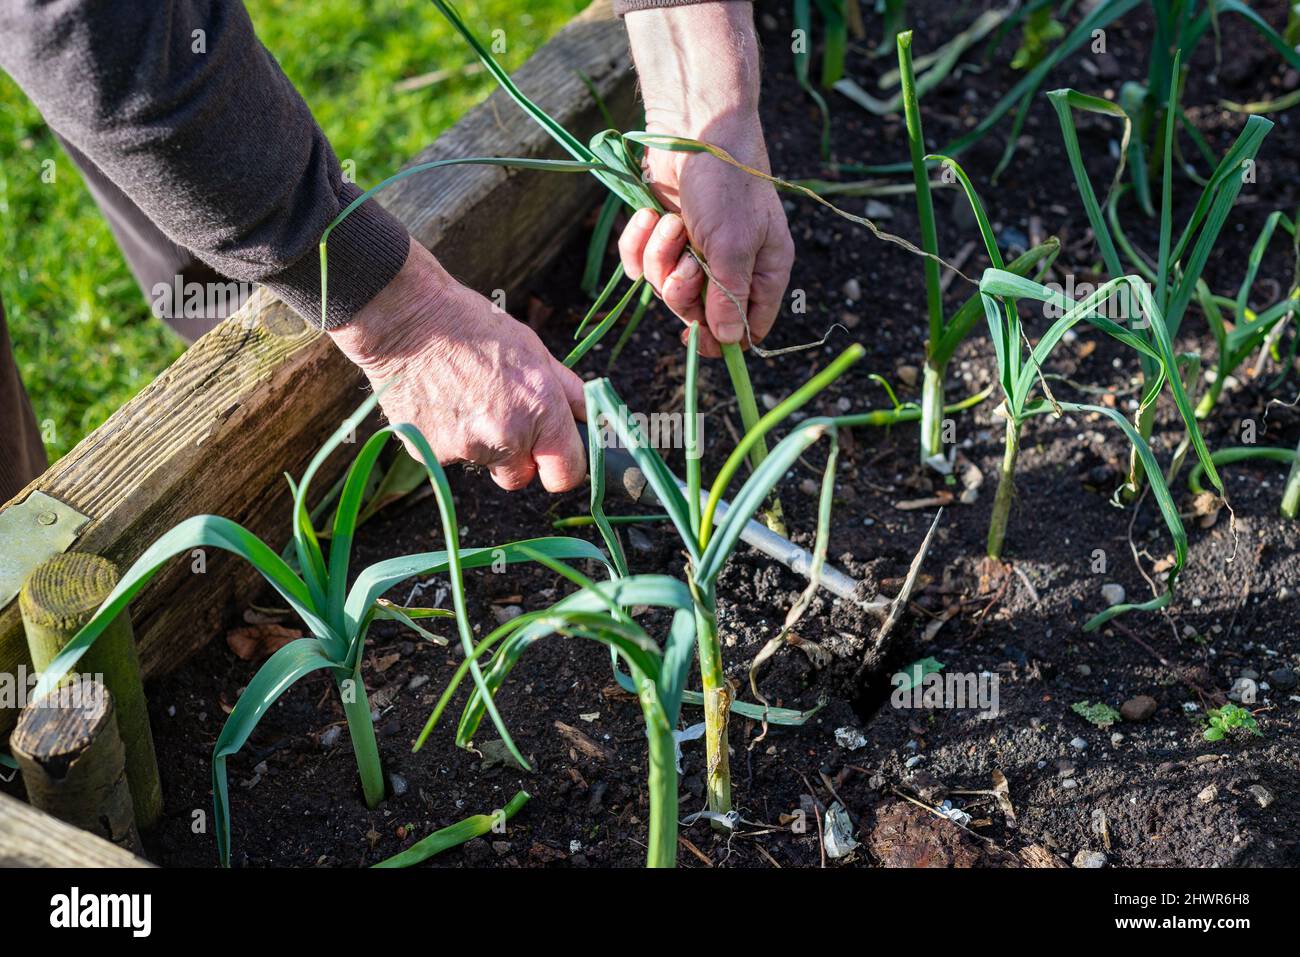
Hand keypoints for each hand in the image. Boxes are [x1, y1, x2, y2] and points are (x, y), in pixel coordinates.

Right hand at [329, 238, 587, 491]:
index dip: (562, 468)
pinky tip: (440, 400)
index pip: (566, 474)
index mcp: (541, 409)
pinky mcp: (430, 452)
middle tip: (502, 419)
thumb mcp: (533, 349)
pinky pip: (448, 457)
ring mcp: (466, 448)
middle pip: (521, 478)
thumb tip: (594, 420)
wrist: (406, 318)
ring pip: (484, 465)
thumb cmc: (473, 327)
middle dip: (518, 459)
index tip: (554, 458)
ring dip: (481, 444)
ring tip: (465, 397)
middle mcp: (507, 436)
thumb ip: (568, 392)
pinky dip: (448, 437)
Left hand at [620, 3, 793, 357]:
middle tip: (687, 263)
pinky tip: (648, 217)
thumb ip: (728, 298)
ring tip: (671, 224)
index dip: (723, 338)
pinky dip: (638, 242)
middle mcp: (732, 264)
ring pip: (665, 284)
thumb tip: (730, 342)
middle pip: (699, 312)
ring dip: (661, 255)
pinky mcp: (663, 232)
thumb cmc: (725, 183)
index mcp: (764, 271)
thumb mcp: (732, 246)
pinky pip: (640, 262)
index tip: (698, 338)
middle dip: (683, 289)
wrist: (692, 125)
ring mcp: (695, 248)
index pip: (748, 327)